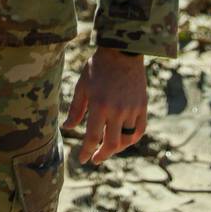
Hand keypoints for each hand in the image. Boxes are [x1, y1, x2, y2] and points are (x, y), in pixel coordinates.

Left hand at [62, 47, 147, 164]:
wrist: (122, 52)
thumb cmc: (98, 67)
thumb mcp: (82, 85)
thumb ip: (76, 109)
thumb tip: (68, 128)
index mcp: (99, 105)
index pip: (92, 138)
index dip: (86, 152)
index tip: (82, 160)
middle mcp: (116, 110)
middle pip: (111, 144)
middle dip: (102, 155)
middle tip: (96, 159)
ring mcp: (131, 109)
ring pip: (126, 139)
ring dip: (116, 148)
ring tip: (108, 148)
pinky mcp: (142, 106)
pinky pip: (139, 130)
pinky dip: (131, 139)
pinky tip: (124, 140)